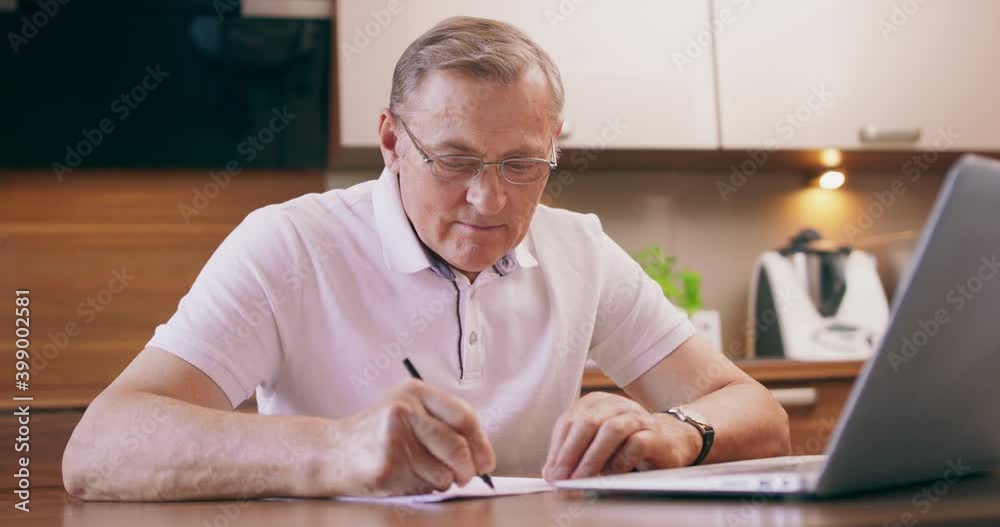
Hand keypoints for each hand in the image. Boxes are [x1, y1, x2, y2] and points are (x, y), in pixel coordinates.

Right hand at [326, 379, 495, 495]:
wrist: (332, 451)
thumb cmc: (379, 434)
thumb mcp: (408, 412)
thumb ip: (442, 424)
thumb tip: (482, 456)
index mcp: (415, 391)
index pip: (465, 417)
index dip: (481, 444)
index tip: (486, 462)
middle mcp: (405, 410)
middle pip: (457, 447)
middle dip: (468, 469)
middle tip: (465, 477)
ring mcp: (393, 437)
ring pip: (443, 472)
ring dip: (443, 482)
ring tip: (425, 474)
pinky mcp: (386, 465)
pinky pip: (423, 486)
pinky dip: (422, 488)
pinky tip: (405, 477)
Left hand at [542, 392, 699, 480]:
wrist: (669, 440)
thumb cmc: (626, 444)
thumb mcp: (595, 444)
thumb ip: (574, 454)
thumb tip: (551, 474)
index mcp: (594, 403)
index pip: (568, 422)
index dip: (557, 449)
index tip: (551, 473)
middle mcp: (614, 405)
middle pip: (587, 423)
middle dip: (570, 453)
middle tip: (562, 478)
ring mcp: (636, 417)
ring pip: (611, 430)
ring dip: (593, 457)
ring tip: (581, 479)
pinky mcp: (655, 434)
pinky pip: (636, 443)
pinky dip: (622, 460)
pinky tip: (613, 475)